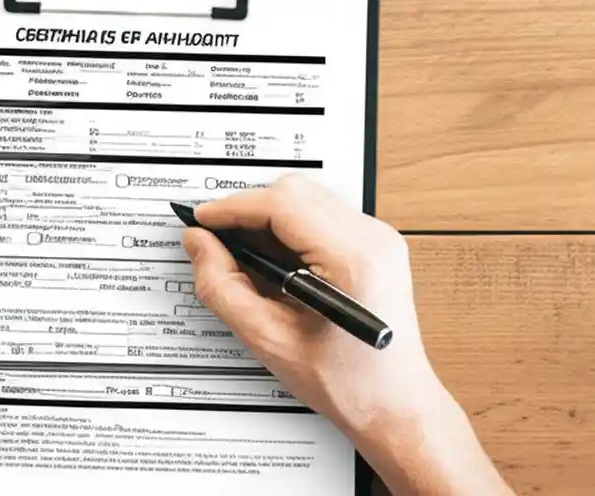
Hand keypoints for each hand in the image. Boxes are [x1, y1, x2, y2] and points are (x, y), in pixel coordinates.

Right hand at [183, 176, 511, 495]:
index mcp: (353, 261)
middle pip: (294, 192)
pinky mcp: (375, 244)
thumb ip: (223, 287)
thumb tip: (200, 244)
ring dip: (268, 218)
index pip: (282, 204)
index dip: (233, 208)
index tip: (203, 219)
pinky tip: (274, 262)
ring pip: (306, 198)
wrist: (394, 403)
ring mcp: (379, 239)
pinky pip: (321, 214)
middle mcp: (373, 240)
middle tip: (217, 239)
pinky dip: (288, 228)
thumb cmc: (349, 383)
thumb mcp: (269, 339)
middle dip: (248, 210)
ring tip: (245, 257)